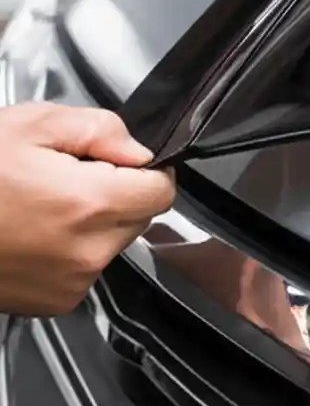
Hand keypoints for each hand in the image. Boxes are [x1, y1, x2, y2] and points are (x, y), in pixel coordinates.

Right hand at [0, 103, 173, 315]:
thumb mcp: (30, 125)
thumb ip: (99, 130)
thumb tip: (137, 150)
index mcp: (89, 204)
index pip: (161, 191)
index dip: (147, 170)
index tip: (122, 163)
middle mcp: (87, 251)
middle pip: (140, 217)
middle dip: (117, 194)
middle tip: (67, 178)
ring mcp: (71, 282)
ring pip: (113, 243)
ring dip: (92, 224)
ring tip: (40, 206)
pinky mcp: (54, 302)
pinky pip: (85, 268)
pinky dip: (70, 250)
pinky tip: (32, 233)